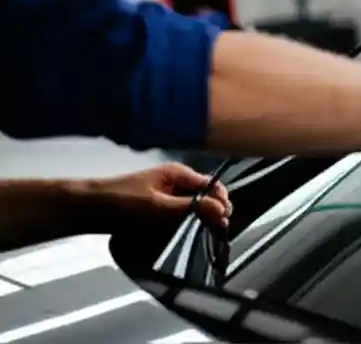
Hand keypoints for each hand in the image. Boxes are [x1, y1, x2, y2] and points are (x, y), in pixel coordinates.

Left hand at [84, 163, 232, 231]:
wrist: (85, 210)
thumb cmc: (120, 203)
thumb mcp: (158, 207)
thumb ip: (192, 208)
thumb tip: (223, 211)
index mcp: (178, 174)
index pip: (213, 186)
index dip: (221, 203)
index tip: (223, 223)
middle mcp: (175, 182)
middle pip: (205, 197)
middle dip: (213, 213)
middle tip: (214, 233)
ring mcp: (165, 196)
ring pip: (193, 208)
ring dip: (199, 221)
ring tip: (202, 237)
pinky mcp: (156, 209)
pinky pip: (179, 216)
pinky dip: (185, 225)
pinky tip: (184, 237)